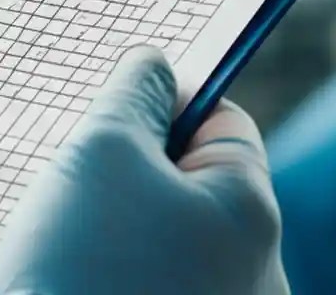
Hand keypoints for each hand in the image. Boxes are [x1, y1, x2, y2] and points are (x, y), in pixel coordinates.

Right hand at [0, 45, 286, 294]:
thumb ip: (134, 93)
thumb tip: (154, 64)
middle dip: (135, 176)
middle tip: (82, 194)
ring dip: (121, 230)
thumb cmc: (78, 267)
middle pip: (196, 185)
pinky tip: (78, 286)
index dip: (165, 108)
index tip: (114, 122)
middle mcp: (260, 277)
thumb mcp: (102, 152)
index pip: (223, 123)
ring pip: (169, 241)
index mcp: (252, 214)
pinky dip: (117, 277)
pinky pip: (155, 284)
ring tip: (75, 251)